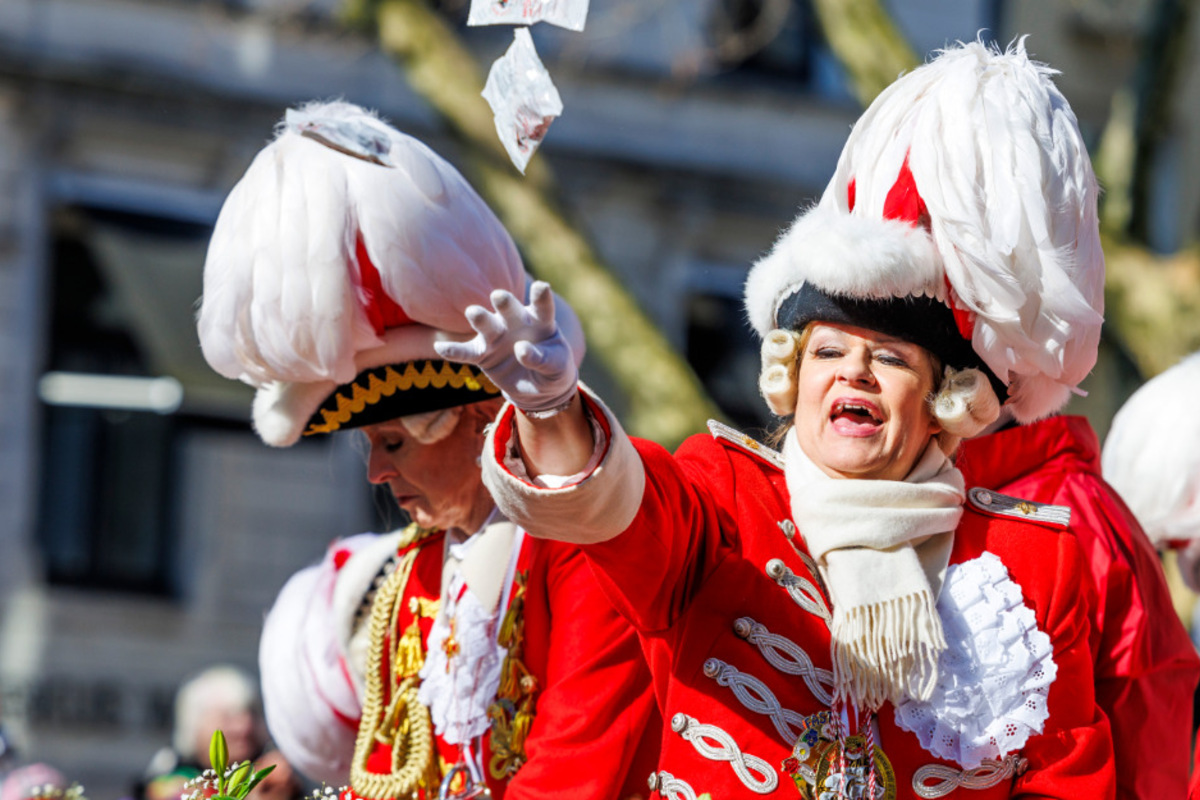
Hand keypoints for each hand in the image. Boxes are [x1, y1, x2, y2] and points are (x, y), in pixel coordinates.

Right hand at [435, 281, 577, 413]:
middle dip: (504, 303)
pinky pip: (467, 353)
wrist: (538, 388)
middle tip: (499, 297)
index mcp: (540, 321)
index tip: (542, 287)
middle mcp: (516, 323)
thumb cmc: (552, 370)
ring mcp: (497, 337)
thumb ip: (542, 359)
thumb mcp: (556, 368)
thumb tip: (519, 349)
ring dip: (480, 318)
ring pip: (487, 326)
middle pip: (510, 310)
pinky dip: (454, 351)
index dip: (541, 296)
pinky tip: (440, 347)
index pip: (542, 306)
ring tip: (473, 312)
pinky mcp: (483, 355)